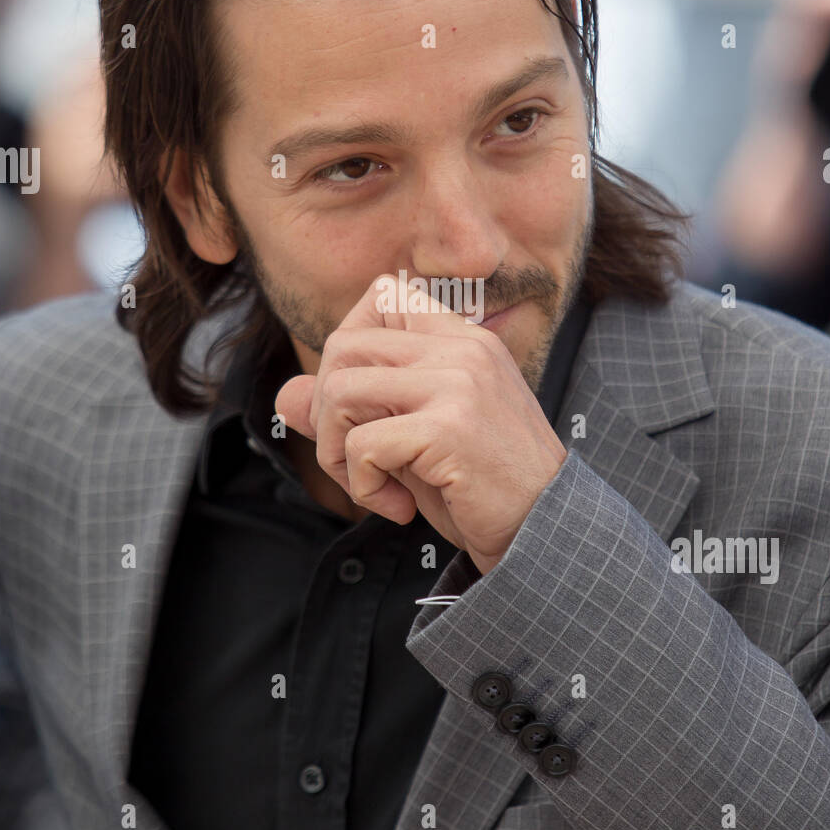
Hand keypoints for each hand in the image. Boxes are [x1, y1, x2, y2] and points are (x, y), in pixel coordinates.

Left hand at [274, 276, 567, 574]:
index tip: (362, 406)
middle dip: (327, 411)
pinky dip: (362, 486)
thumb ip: (353, 411)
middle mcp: (462, 348)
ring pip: (340, 389)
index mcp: (463, 339)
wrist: (543, 533)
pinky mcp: (448, 426)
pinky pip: (361, 443)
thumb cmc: (481, 488)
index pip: (382, 296)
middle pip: (344, 345)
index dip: (348, 348)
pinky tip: (399, 507)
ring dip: (338, 450)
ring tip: (372, 483)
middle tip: (355, 461)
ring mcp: (458, 383)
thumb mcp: (411, 439)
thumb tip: (285, 397)